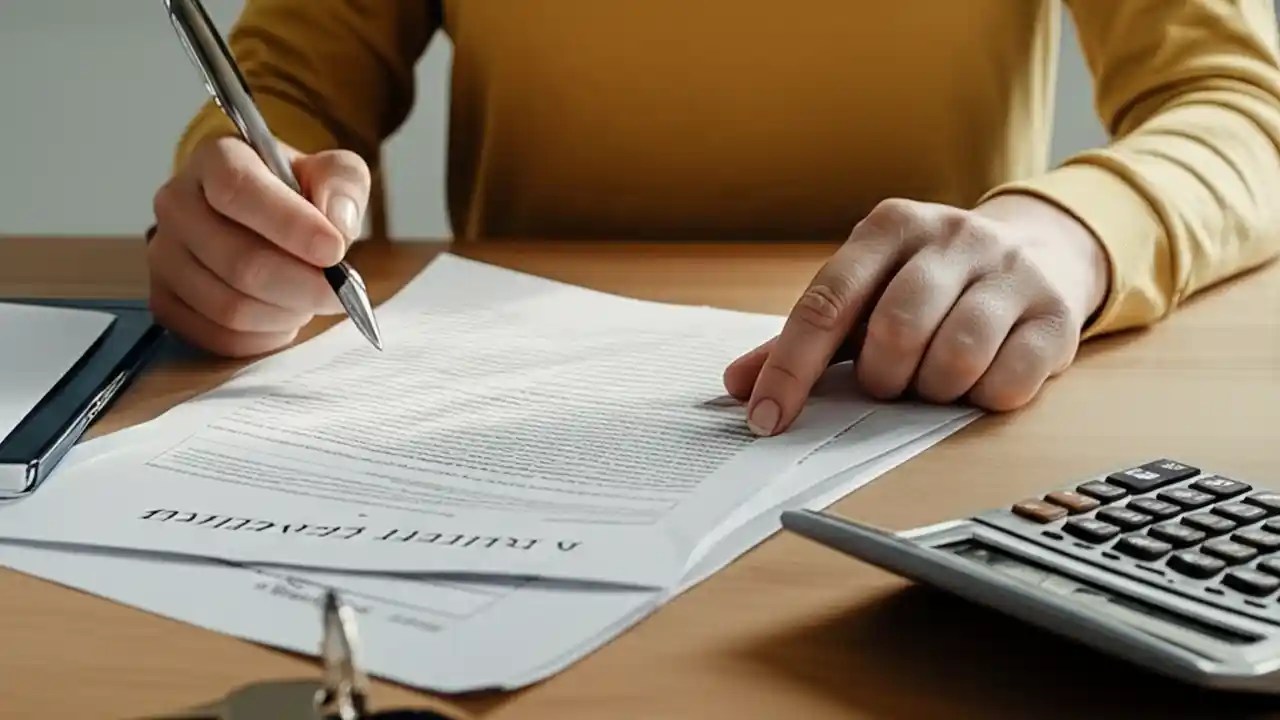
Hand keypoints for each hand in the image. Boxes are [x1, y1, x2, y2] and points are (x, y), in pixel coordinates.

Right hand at [148, 135, 371, 356]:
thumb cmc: (300, 196)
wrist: (267, 224)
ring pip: (229, 306)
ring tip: (309, 298)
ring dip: (285, 312)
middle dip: (301, 285)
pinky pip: (218, 336)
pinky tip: (283, 316)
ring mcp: (164, 254)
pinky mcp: (165, 299)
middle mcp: (178, 203)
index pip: (237, 189)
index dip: (290, 225)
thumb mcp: (334, 173)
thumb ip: (342, 184)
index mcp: (216, 159)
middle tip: (338, 290)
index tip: (334, 250)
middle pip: (238, 261)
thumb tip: (337, 223)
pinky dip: (264, 337)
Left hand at [723, 195, 1110, 434]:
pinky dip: (982, 397)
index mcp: (889, 227)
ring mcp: (1010, 269)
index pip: (827, 302)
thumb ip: (801, 339)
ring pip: (954, 356)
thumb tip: (739, 384)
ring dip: (932, 389)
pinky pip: (1009, 380)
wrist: (1041, 251)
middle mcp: (951, 236)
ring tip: (933, 379)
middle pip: (894, 330)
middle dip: (882, 378)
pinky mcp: (1056, 312)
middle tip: (889, 383)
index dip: (792, 368)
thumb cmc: (929, 286)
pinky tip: (979, 381)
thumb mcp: (864, 298)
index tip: (767, 418)